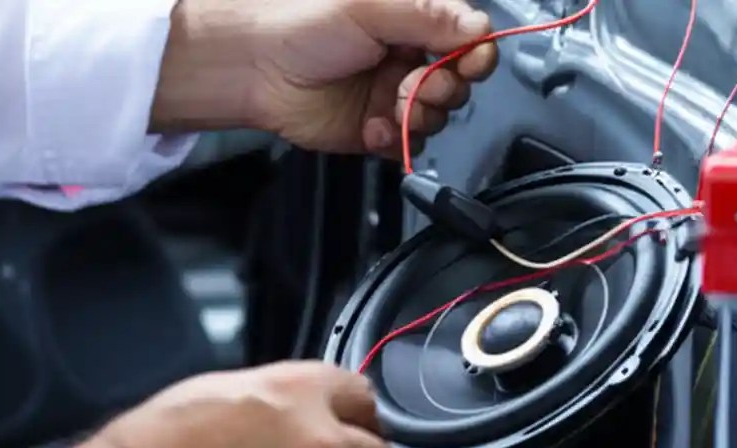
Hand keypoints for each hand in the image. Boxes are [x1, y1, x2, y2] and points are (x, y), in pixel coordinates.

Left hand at [150, 0, 499, 157]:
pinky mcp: (379, 131)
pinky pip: (409, 145)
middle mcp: (409, 58)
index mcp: (414, 20)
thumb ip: (429, 16)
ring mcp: (395, 97)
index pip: (468, 39)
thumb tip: (480, 26)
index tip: (470, 64)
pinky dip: (396, 140)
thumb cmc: (301, 26)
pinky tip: (373, 127)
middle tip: (417, 85)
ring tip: (391, 105)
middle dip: (444, 88)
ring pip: (438, 117)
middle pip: (460, 83)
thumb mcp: (370, 8)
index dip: (476, 55)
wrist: (256, 70)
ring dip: (420, 116)